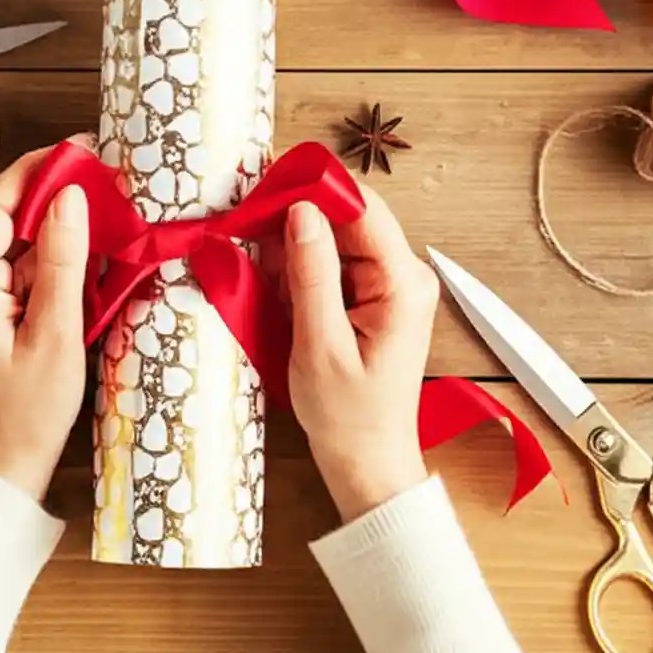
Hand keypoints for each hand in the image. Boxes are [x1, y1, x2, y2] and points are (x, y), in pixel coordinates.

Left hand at [0, 142, 90, 499]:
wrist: (4, 464)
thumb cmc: (29, 411)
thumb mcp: (57, 333)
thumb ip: (63, 261)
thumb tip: (70, 198)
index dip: (37, 168)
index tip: (80, 150)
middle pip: (2, 215)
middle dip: (52, 193)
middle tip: (104, 180)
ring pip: (12, 239)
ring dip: (55, 227)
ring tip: (107, 216)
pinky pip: (16, 267)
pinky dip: (50, 259)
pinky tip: (88, 260)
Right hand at [284, 186, 438, 521]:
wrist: (366, 460)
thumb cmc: (349, 417)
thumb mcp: (321, 345)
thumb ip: (312, 274)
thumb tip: (301, 212)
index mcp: (402, 283)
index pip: (362, 208)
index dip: (313, 192)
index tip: (265, 192)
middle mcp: (404, 275)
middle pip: (346, 219)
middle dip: (295, 224)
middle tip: (247, 237)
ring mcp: (389, 284)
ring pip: (333, 240)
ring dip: (292, 252)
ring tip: (262, 280)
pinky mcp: (371, 297)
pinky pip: (331, 266)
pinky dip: (299, 274)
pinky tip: (278, 296)